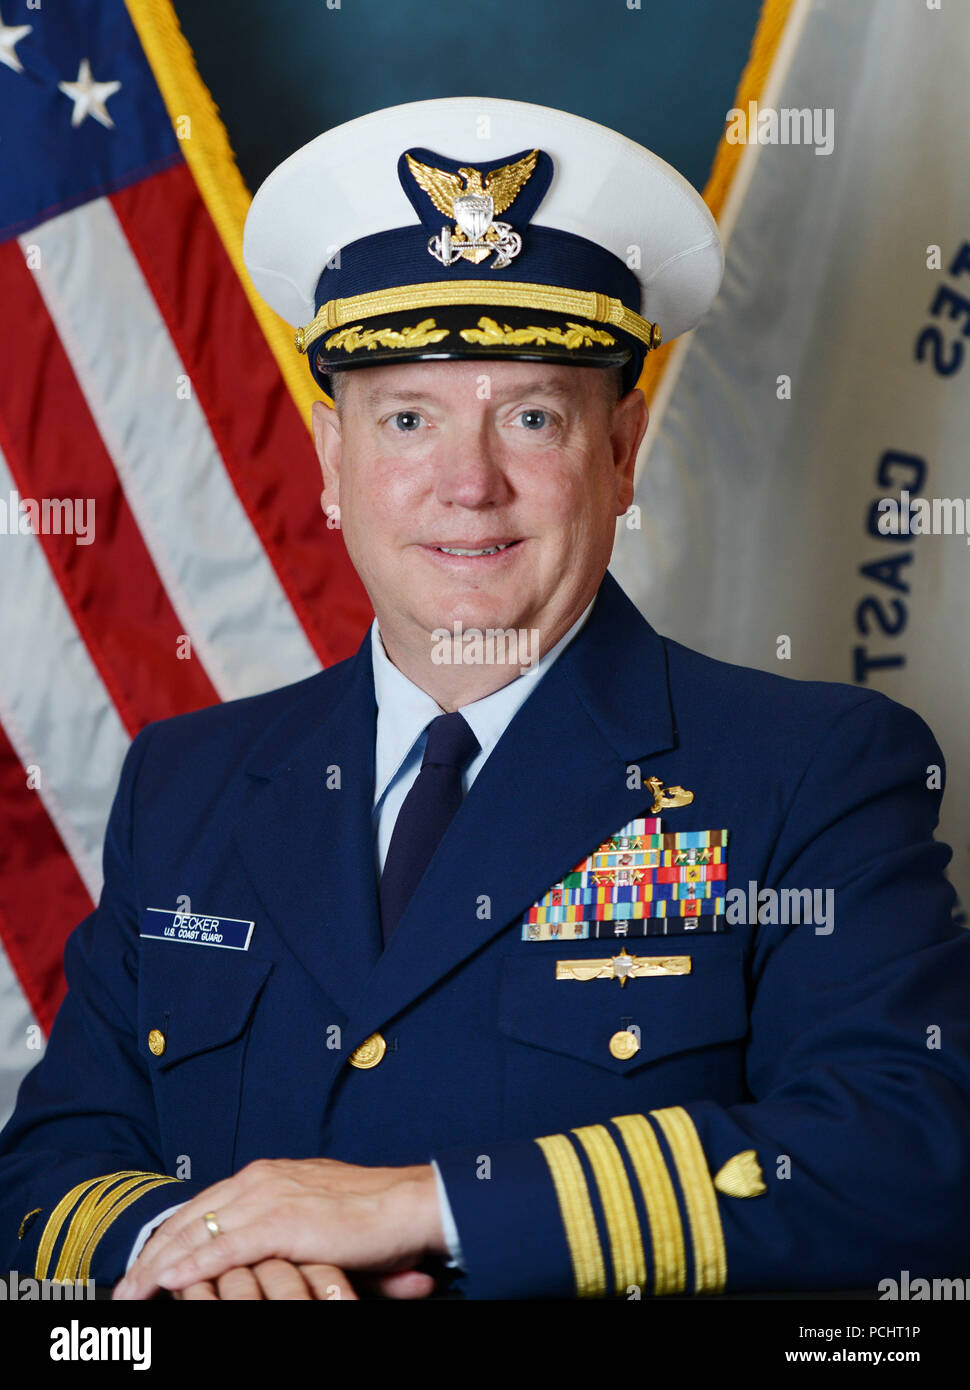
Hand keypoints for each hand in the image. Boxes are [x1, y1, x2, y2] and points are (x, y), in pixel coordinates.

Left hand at [113, 1157, 445, 1299]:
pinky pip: (225, 1248)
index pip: (202, 1205)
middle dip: (152, 1253)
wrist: (408, 1204)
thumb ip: (280, 1224)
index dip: (168, 1236)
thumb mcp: (313, 1211)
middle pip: (190, 1217)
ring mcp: (270, 1198)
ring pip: (198, 1233)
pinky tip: (168, 1283)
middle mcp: (261, 1179)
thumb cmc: (371, 1214)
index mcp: (267, 1174)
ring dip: (159, 1265)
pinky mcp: (283, 1223)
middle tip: (124, 1284)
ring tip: (132, 1291)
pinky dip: (192, 1266)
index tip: (145, 1263)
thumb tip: (254, 1250)